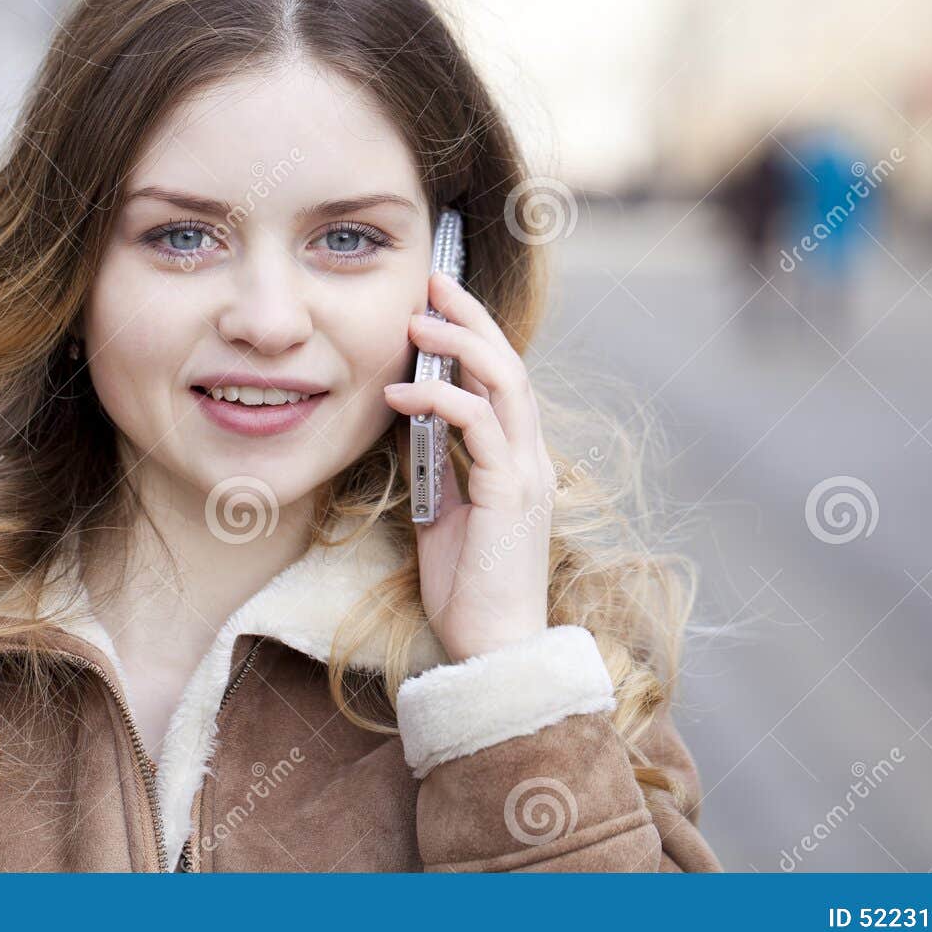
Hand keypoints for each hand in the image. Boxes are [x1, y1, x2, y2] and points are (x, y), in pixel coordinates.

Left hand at [384, 270, 554, 661]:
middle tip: (432, 283)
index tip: (436, 301)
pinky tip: (401, 395)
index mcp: (516, 461)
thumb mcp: (442, 515)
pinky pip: (480, 426)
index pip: (501, 380)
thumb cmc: (468, 590)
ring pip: (506, 381)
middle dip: (470, 318)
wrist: (492, 648)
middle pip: (509, 364)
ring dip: (460, 344)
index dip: (473, 334)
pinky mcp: (511, 493)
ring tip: (417, 322)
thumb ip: (435, 469)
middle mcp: (530, 458)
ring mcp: (526, 473)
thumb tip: (408, 425)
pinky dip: (441, 401)